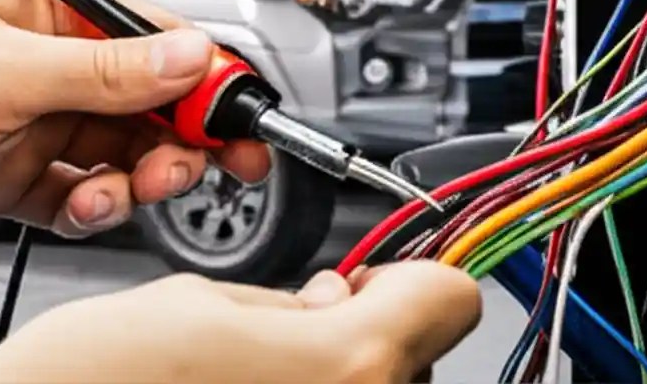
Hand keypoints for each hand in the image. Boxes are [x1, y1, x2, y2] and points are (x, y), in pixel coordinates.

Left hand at [0, 0, 269, 237]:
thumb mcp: (5, 71)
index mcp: (52, 15)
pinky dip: (95, 208)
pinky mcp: (16, 176)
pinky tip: (84, 208)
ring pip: (125, 153)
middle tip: (215, 166)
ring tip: (132, 190)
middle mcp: (51, 66)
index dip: (207, 77)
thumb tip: (192, 54)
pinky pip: (83, 194)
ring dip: (142, 178)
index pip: (156, 38)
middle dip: (185, 137)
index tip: (240, 115)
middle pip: (153, 101)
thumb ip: (109, 71)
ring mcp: (35, 123)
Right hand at [0, 262, 481, 383]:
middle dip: (365, 327)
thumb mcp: (192, 300)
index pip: (454, 296)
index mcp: (350, 361)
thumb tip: (326, 300)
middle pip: (415, 352)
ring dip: (337, 374)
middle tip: (294, 326)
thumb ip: (286, 296)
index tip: (372, 274)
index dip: (410, 273)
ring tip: (252, 375)